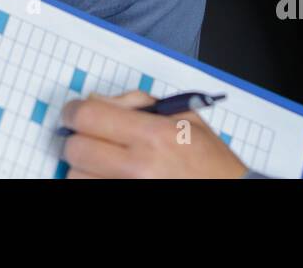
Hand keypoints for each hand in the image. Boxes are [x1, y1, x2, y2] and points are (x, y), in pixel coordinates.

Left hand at [60, 90, 250, 178]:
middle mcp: (140, 165)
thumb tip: (97, 100)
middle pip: (76, 148)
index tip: (73, 113)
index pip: (88, 116)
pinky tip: (109, 175)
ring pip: (77, 175)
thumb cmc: (209, 161)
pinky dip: (92, 181)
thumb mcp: (184, 117)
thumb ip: (138, 102)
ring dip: (84, 166)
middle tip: (89, 137)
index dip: (74, 111)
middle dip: (77, 139)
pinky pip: (88, 190)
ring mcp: (130, 189)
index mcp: (154, 135)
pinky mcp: (125, 202)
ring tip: (104, 161)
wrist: (228, 193)